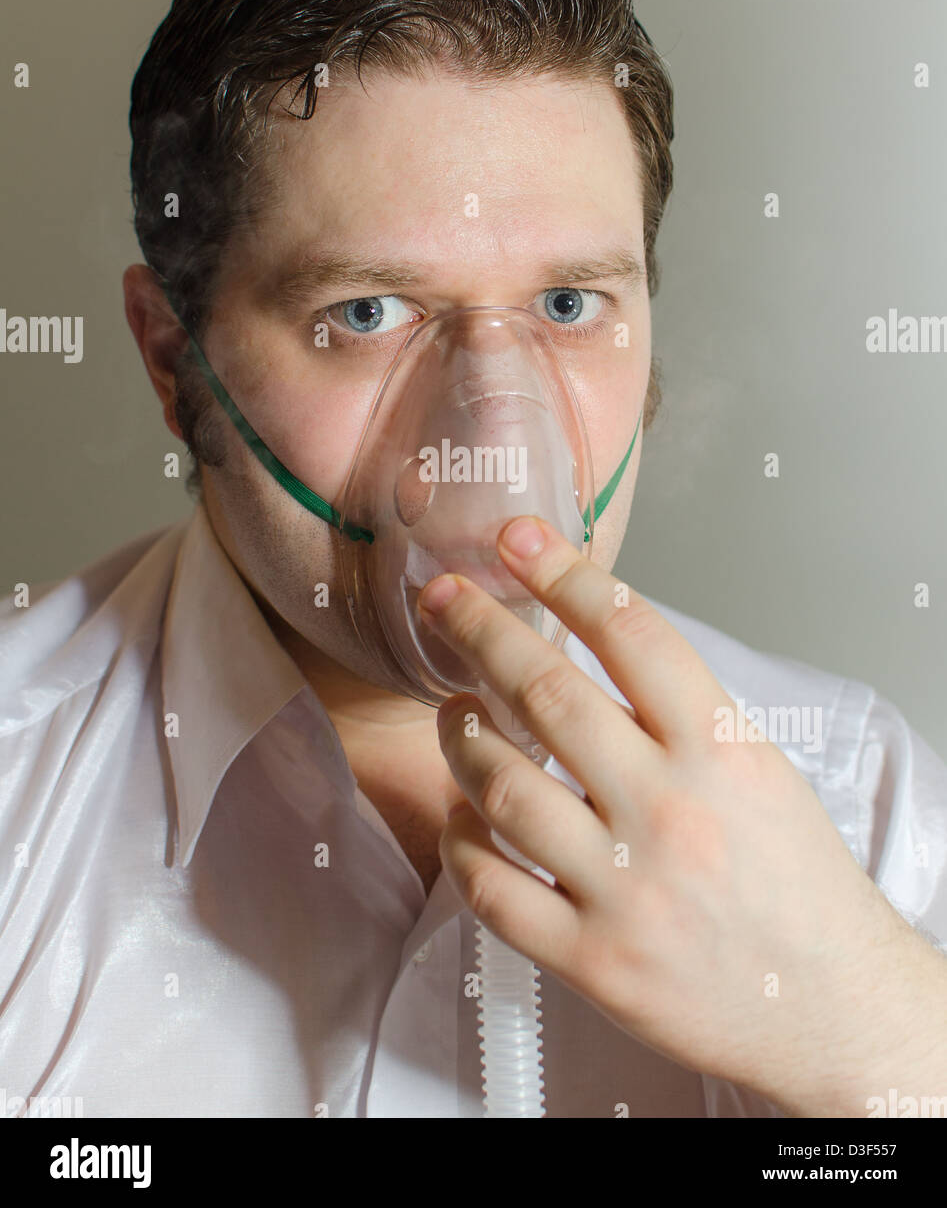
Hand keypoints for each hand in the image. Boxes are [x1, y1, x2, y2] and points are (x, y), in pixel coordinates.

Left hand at [417, 515, 943, 1116]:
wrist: (832, 1007)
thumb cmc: (797, 883)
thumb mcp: (758, 769)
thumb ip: (680, 712)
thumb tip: (591, 645)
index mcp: (720, 751)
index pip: (632, 633)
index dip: (566, 574)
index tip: (518, 539)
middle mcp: (669, 809)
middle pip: (548, 694)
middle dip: (482, 630)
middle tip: (443, 597)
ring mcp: (624, 888)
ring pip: (501, 787)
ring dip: (460, 735)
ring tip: (452, 710)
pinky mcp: (590, 959)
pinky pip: (492, 886)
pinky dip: (462, 840)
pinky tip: (464, 813)